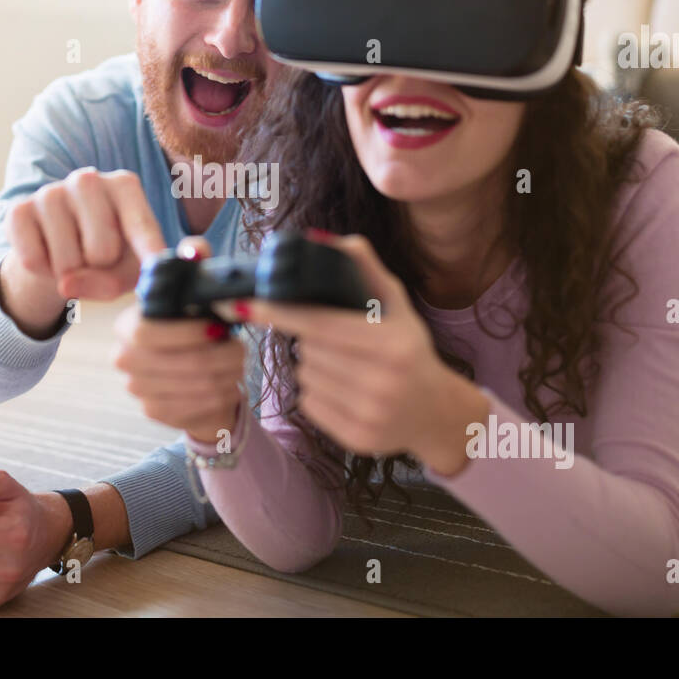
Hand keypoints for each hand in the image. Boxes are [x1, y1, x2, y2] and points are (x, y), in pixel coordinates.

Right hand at [0, 168, 166, 335]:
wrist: (59, 248)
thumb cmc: (106, 254)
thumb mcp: (125, 271)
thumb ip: (111, 284)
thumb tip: (66, 284)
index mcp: (125, 186)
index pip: (140, 224)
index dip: (150, 249)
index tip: (157, 262)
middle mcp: (87, 180)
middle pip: (103, 250)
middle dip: (101, 268)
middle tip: (95, 257)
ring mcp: (50, 191)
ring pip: (67, 261)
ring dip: (70, 273)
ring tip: (72, 254)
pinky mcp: (18, 210)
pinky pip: (33, 260)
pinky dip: (41, 271)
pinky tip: (47, 254)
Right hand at [112, 239, 245, 444]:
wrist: (193, 372)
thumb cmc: (194, 327)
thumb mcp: (196, 293)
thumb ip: (196, 268)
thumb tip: (195, 250)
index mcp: (128, 325)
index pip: (148, 333)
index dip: (186, 333)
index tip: (219, 329)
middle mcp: (124, 358)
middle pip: (176, 364)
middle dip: (218, 357)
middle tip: (241, 350)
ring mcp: (137, 389)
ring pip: (192, 387)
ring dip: (226, 375)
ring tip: (239, 363)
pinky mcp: (154, 412)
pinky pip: (195, 408)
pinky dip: (221, 395)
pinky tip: (229, 384)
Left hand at [241, 233, 486, 474]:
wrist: (434, 410)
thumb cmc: (408, 347)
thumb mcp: (395, 303)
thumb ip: (361, 267)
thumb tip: (319, 238)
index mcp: (390, 344)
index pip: (320, 325)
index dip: (280, 312)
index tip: (244, 304)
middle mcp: (381, 382)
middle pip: (308, 350)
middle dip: (311, 339)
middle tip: (337, 339)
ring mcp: (369, 415)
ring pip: (305, 377)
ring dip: (313, 365)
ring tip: (346, 365)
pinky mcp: (357, 440)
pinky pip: (309, 405)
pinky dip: (317, 392)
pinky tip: (345, 388)